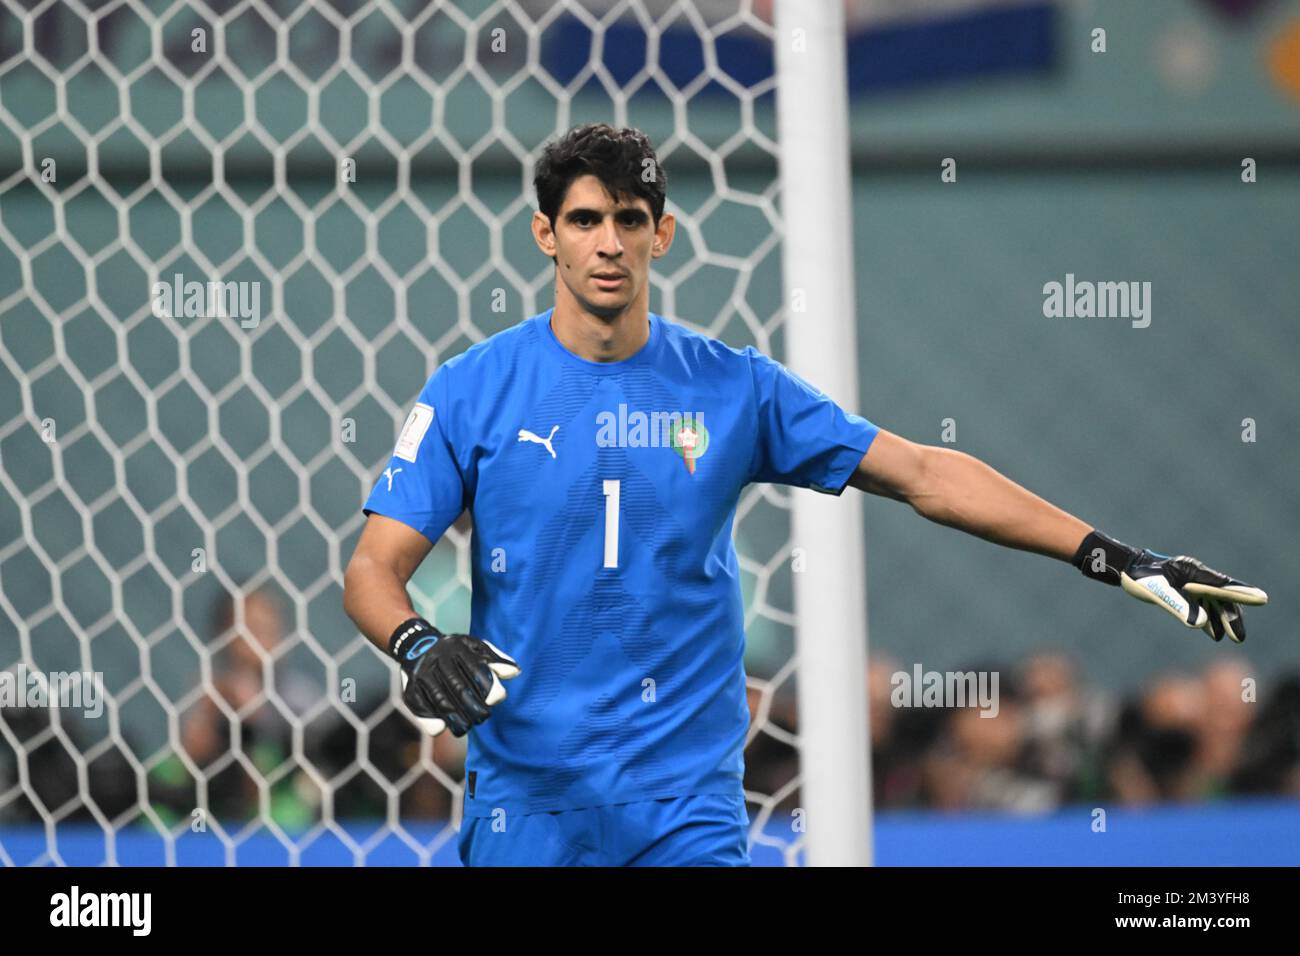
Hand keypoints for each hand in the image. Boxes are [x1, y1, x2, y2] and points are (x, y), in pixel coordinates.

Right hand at [389, 619, 520, 735]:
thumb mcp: (476, 647)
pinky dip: (430, 719)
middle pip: (459, 689)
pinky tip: (442, 726)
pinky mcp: (409, 687)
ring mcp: (422, 673)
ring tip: (466, 726)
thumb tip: (515, 672)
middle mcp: (438, 659)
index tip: (495, 700)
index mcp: (458, 648)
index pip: (477, 670)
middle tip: (482, 717)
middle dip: (474, 708)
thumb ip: (495, 660)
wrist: (417, 644)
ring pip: (440, 701)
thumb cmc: (455, 651)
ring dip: (455, 718)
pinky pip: (420, 707)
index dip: (488, 688)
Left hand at [1119, 551, 1267, 642]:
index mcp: (1192, 570)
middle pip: (1221, 597)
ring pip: (1213, 603)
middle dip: (1232, 616)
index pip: (1221, 585)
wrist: (1126, 568)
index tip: (1261, 598)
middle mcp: (1195, 576)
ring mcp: (1191, 583)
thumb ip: (1178, 606)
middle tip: (1239, 637)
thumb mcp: (1156, 592)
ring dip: (1222, 619)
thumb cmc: (1139, 577)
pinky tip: (1214, 633)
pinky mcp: (1184, 591)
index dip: (1242, 593)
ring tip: (1234, 637)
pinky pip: (1202, 606)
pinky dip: (1208, 619)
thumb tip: (1200, 624)